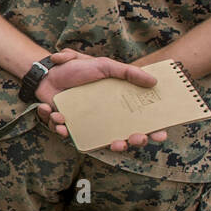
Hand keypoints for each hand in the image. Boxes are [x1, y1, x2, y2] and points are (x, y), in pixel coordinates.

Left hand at [34, 50, 168, 151]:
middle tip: (123, 142)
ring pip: (95, 142)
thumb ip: (128, 73)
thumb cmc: (77, 69)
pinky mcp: (67, 125)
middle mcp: (104, 118)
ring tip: (89, 130)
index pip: (141, 122)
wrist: (48, 72)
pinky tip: (58, 117)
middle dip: (125, 144)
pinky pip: (66, 135)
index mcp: (116, 105)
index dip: (154, 131)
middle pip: (122, 138)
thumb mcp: (105, 66)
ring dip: (89, 140)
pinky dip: (61, 129)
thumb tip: (154, 82)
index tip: (161, 135)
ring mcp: (86, 123)